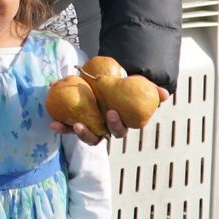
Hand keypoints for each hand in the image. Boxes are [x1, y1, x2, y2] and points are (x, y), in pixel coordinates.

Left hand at [48, 85, 171, 144]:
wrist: (104, 80)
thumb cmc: (123, 86)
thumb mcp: (137, 86)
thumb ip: (151, 90)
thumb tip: (165, 94)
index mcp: (118, 123)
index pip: (119, 130)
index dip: (116, 124)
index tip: (111, 112)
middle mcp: (103, 129)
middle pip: (99, 138)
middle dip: (92, 134)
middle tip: (84, 124)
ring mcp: (89, 127)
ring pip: (84, 137)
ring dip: (77, 134)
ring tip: (71, 126)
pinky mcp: (76, 122)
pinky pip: (68, 127)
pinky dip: (61, 127)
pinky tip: (53, 122)